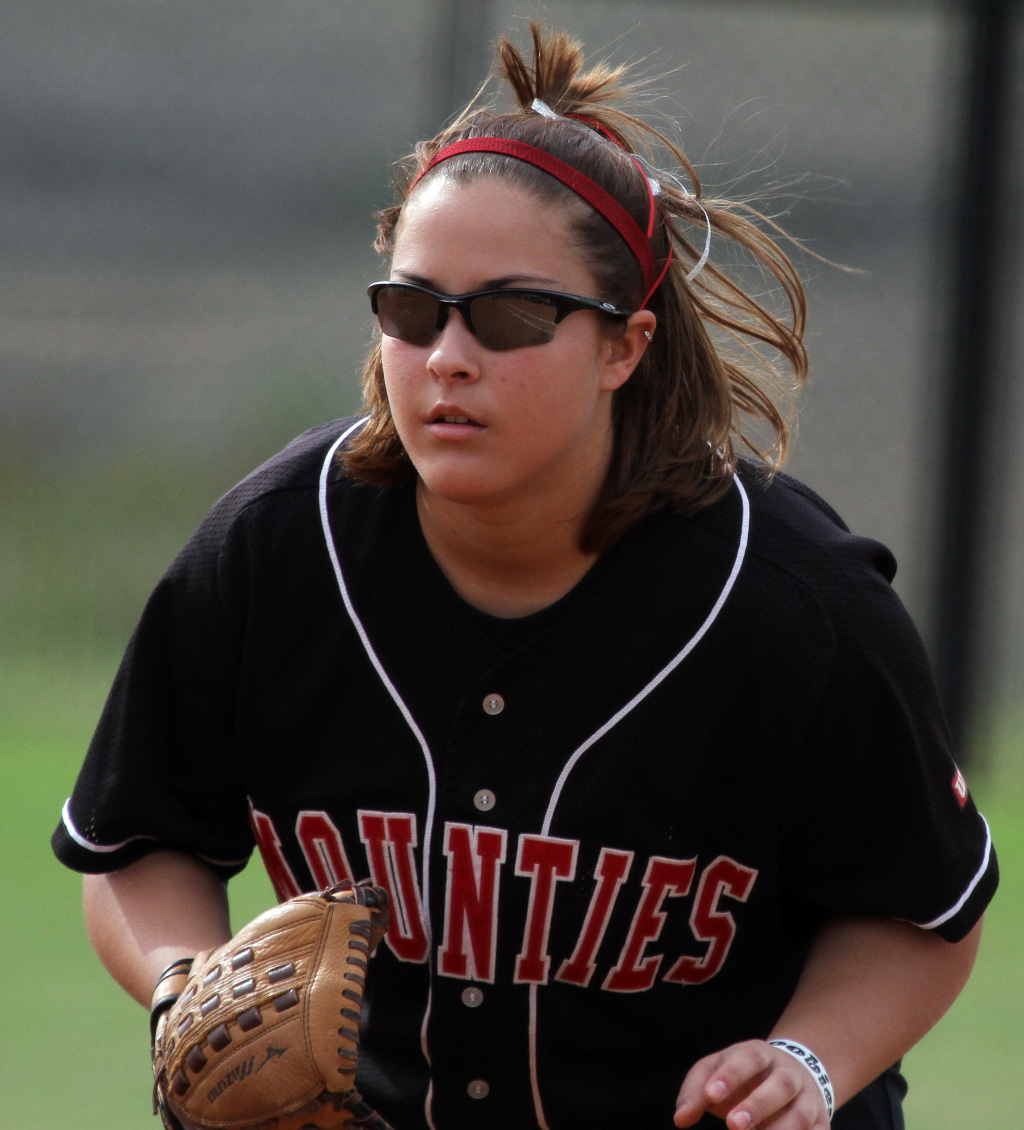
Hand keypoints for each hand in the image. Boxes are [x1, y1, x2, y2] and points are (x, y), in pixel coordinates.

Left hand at [674, 1040, 828, 1129]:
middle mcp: (787, 1073)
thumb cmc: (744, 1077)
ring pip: (802, 1112)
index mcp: (759, 1054)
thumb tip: (681, 1118)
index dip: (730, 1075)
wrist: (791, 1075)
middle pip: (780, 1084)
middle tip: (733, 1124)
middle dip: (758, 1105)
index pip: (748, 1058)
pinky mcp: (821, 1123)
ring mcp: (808, 1098)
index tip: (710, 1095)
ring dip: (782, 1129)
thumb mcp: (717, 1070)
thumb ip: (696, 1090)